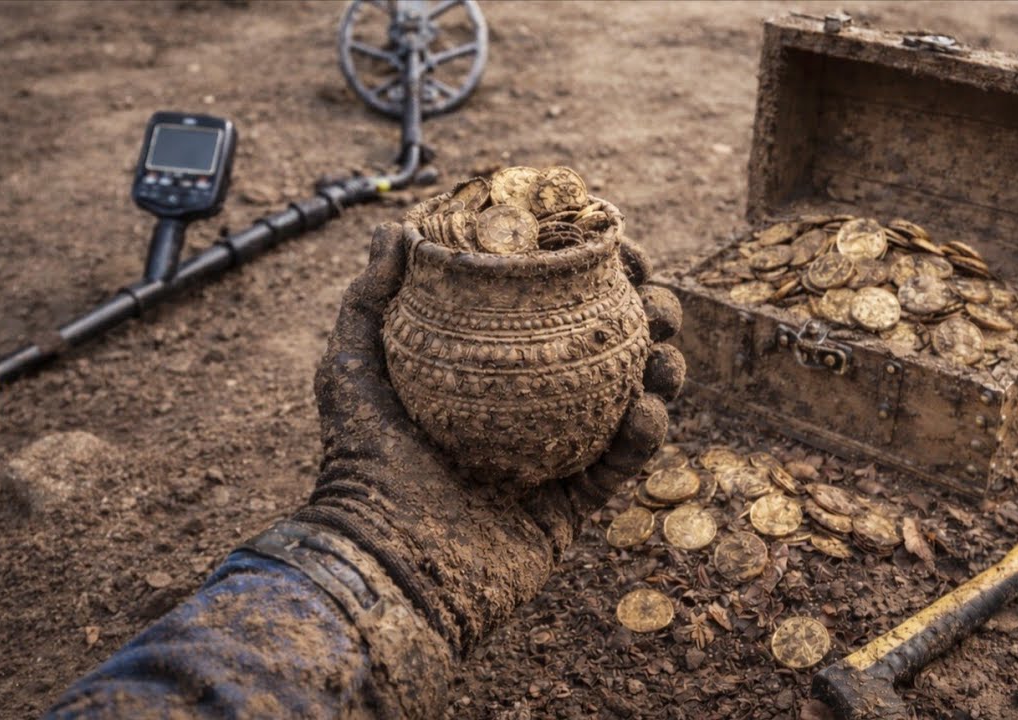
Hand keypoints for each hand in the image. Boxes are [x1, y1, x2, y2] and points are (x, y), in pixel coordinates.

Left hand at [293, 222, 684, 655]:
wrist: (383, 563)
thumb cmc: (359, 465)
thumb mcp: (352, 368)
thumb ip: (369, 298)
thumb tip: (394, 228)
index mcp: (491, 371)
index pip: (553, 309)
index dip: (592, 274)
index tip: (617, 244)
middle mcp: (530, 408)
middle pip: (608, 348)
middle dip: (647, 316)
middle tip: (657, 300)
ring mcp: (556, 456)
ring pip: (631, 401)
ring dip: (663, 370)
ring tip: (665, 354)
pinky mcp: (572, 507)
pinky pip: (622, 466)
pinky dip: (647, 436)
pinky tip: (649, 410)